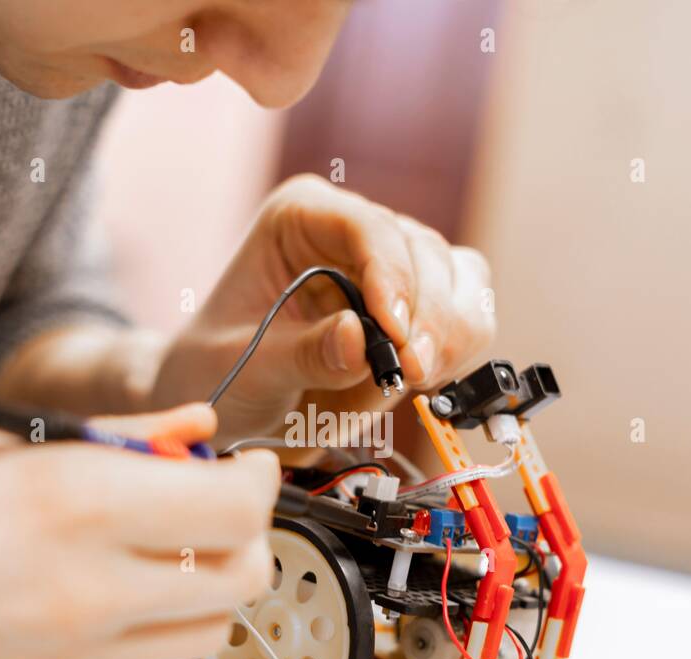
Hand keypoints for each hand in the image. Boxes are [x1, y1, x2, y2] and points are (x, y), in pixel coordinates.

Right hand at [0, 404, 278, 658]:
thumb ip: (109, 441)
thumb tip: (188, 428)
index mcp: (73, 503)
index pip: (235, 504)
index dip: (256, 476)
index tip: (242, 459)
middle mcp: (88, 588)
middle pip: (245, 576)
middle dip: (247, 530)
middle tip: (211, 497)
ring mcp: (72, 653)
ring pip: (210, 630)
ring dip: (213, 583)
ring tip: (166, 543)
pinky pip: (144, 658)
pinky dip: (157, 618)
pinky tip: (111, 581)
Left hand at [149, 174, 496, 442]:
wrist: (231, 407)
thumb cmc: (221, 372)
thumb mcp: (245, 366)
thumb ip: (301, 354)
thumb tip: (358, 340)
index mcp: (302, 218)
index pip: (367, 227)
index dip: (392, 276)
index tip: (394, 334)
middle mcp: (355, 233)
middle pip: (424, 253)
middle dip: (427, 316)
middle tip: (409, 373)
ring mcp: (395, 269)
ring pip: (460, 280)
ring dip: (450, 335)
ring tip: (415, 379)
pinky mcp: (421, 311)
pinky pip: (469, 318)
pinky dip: (458, 351)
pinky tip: (426, 379)